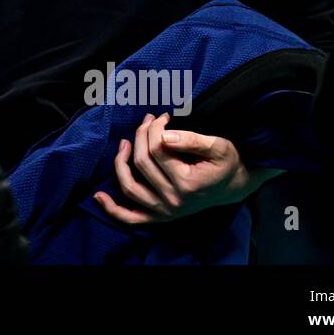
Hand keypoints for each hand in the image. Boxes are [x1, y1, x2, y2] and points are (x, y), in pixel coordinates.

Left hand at [94, 113, 275, 224]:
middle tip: (147, 121)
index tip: (162, 116)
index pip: (157, 149)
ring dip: (120, 163)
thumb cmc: (227, 163)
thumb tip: (164, 134)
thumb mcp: (218, 145)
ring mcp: (165, 211)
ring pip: (130, 186)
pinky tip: (98, 197)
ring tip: (125, 143)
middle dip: (141, 135)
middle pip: (142, 162)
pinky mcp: (160, 217)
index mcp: (187, 183)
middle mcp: (173, 200)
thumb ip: (191, 139)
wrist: (234, 186)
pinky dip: (113, 209)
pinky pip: (131, 217)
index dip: (156, 128)